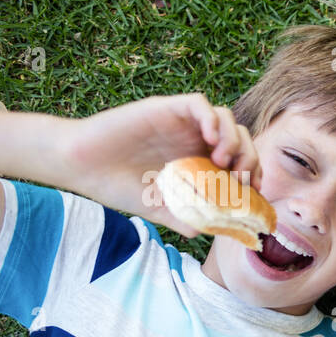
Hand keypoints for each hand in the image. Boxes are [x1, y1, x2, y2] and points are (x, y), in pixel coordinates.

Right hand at [64, 93, 261, 235]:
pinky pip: (200, 104)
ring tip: (223, 162)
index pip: (241, 159)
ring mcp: (181, 124)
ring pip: (226, 118)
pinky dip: (213, 119)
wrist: (80, 166)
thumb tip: (207, 232)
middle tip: (241, 179)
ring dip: (234, 139)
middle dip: (250, 158)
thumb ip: (184, 218)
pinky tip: (211, 141)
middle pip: (240, 138)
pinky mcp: (165, 109)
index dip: (255, 172)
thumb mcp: (159, 209)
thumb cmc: (118, 186)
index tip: (254, 191)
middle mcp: (194, 140)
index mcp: (198, 161)